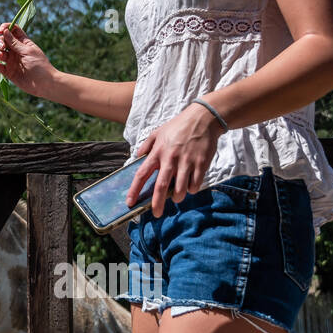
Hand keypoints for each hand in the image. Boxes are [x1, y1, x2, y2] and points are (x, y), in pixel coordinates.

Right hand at [0, 23, 55, 97]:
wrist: (44, 84)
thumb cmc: (40, 65)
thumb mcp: (27, 51)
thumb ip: (14, 43)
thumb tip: (5, 31)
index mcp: (22, 42)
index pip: (12, 30)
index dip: (5, 28)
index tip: (1, 31)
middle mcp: (15, 50)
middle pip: (1, 40)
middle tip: (3, 47)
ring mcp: (11, 61)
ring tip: (2, 58)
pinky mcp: (7, 72)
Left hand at [125, 102, 224, 218]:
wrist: (203, 118)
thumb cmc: (178, 126)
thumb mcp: (157, 132)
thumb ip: (146, 146)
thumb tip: (137, 156)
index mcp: (157, 152)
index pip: (142, 174)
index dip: (135, 190)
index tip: (130, 203)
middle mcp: (170, 159)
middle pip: (161, 186)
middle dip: (157, 204)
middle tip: (156, 214)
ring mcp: (186, 162)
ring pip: (181, 189)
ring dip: (178, 197)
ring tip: (177, 198)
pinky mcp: (201, 164)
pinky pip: (195, 184)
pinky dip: (192, 189)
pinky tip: (191, 186)